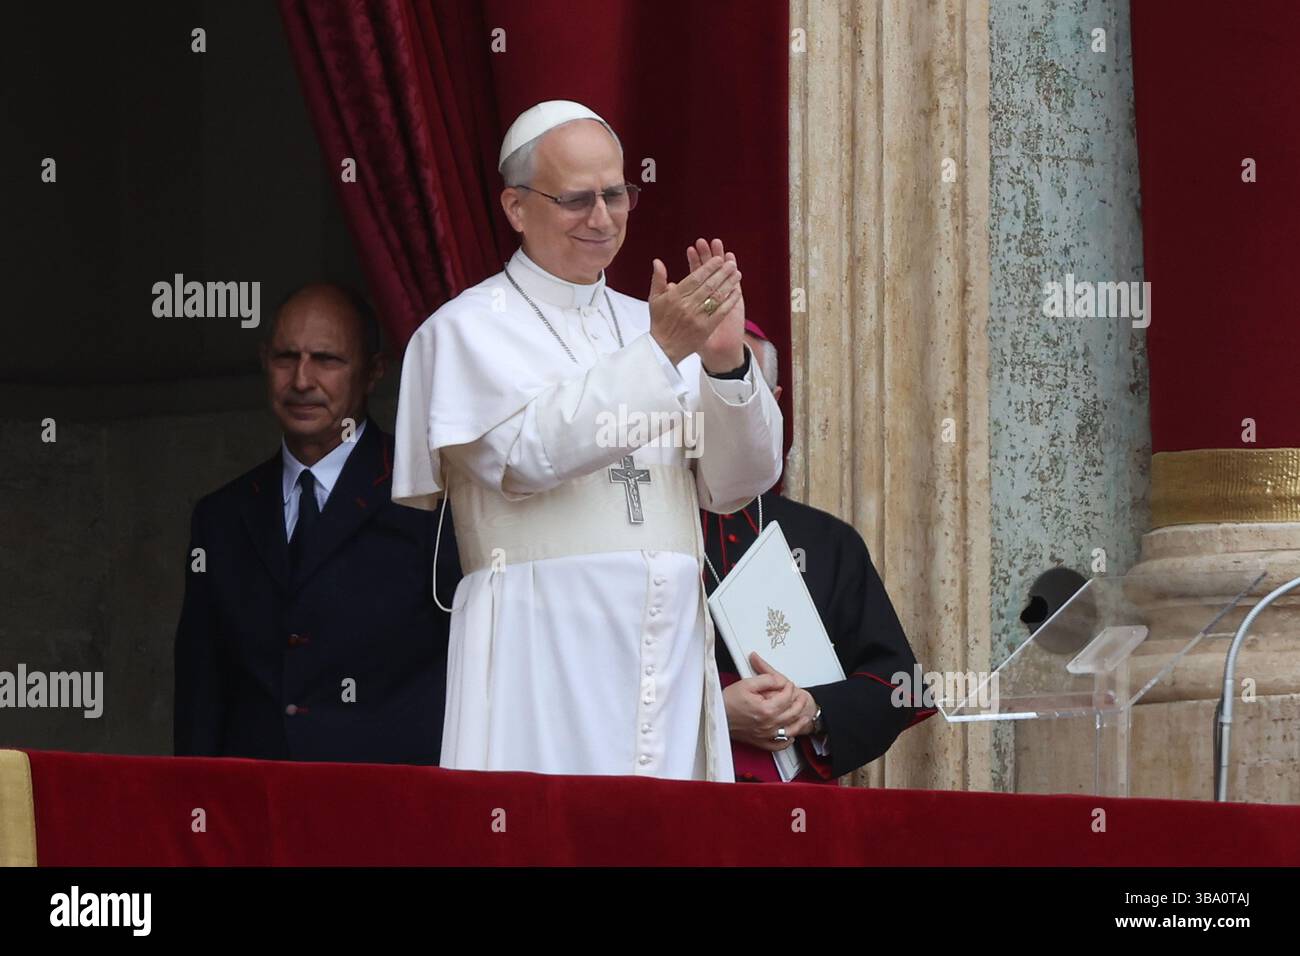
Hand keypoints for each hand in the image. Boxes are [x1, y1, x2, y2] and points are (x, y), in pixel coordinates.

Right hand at [647, 240, 741, 366]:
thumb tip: (658, 261)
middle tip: (731, 264)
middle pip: (709, 285)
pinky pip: (721, 312)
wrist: (663, 348)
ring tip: (737, 273)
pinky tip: (736, 292)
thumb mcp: (654, 299)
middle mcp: (687, 306)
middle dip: (722, 272)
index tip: (718, 259)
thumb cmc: (659, 323)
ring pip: (717, 297)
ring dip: (729, 284)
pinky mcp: (706, 328)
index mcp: (675, 297)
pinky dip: (730, 301)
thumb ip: (658, 279)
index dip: (708, 267)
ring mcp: (698, 317)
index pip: (695, 278)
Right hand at [723, 652, 816, 750]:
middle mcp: (769, 724)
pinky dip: (787, 741)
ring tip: (804, 715)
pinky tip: (789, 735)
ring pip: (790, 730)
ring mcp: (766, 734)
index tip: (786, 683)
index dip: (789, 687)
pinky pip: (779, 745)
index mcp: (767, 709)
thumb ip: (767, 679)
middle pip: (792, 712)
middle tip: (800, 695)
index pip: (787, 696)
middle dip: (799, 701)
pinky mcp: (760, 741)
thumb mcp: (747, 683)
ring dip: (799, 722)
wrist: (716, 716)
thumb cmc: (728, 702)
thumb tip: (779, 680)